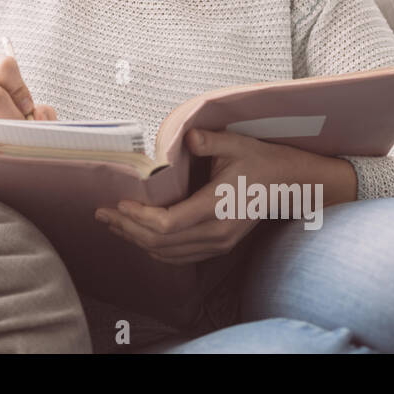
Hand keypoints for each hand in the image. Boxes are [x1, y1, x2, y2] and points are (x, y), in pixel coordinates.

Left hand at [94, 127, 350, 263]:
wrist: (292, 184)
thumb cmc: (262, 161)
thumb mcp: (238, 143)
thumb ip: (211, 141)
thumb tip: (187, 137)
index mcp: (218, 206)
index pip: (170, 224)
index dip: (139, 218)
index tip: (118, 203)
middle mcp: (218, 232)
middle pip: (162, 242)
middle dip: (127, 229)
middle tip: (101, 214)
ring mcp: (219, 243)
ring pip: (168, 253)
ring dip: (137, 240)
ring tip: (113, 224)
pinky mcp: (220, 246)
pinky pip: (180, 256)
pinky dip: (155, 248)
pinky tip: (138, 236)